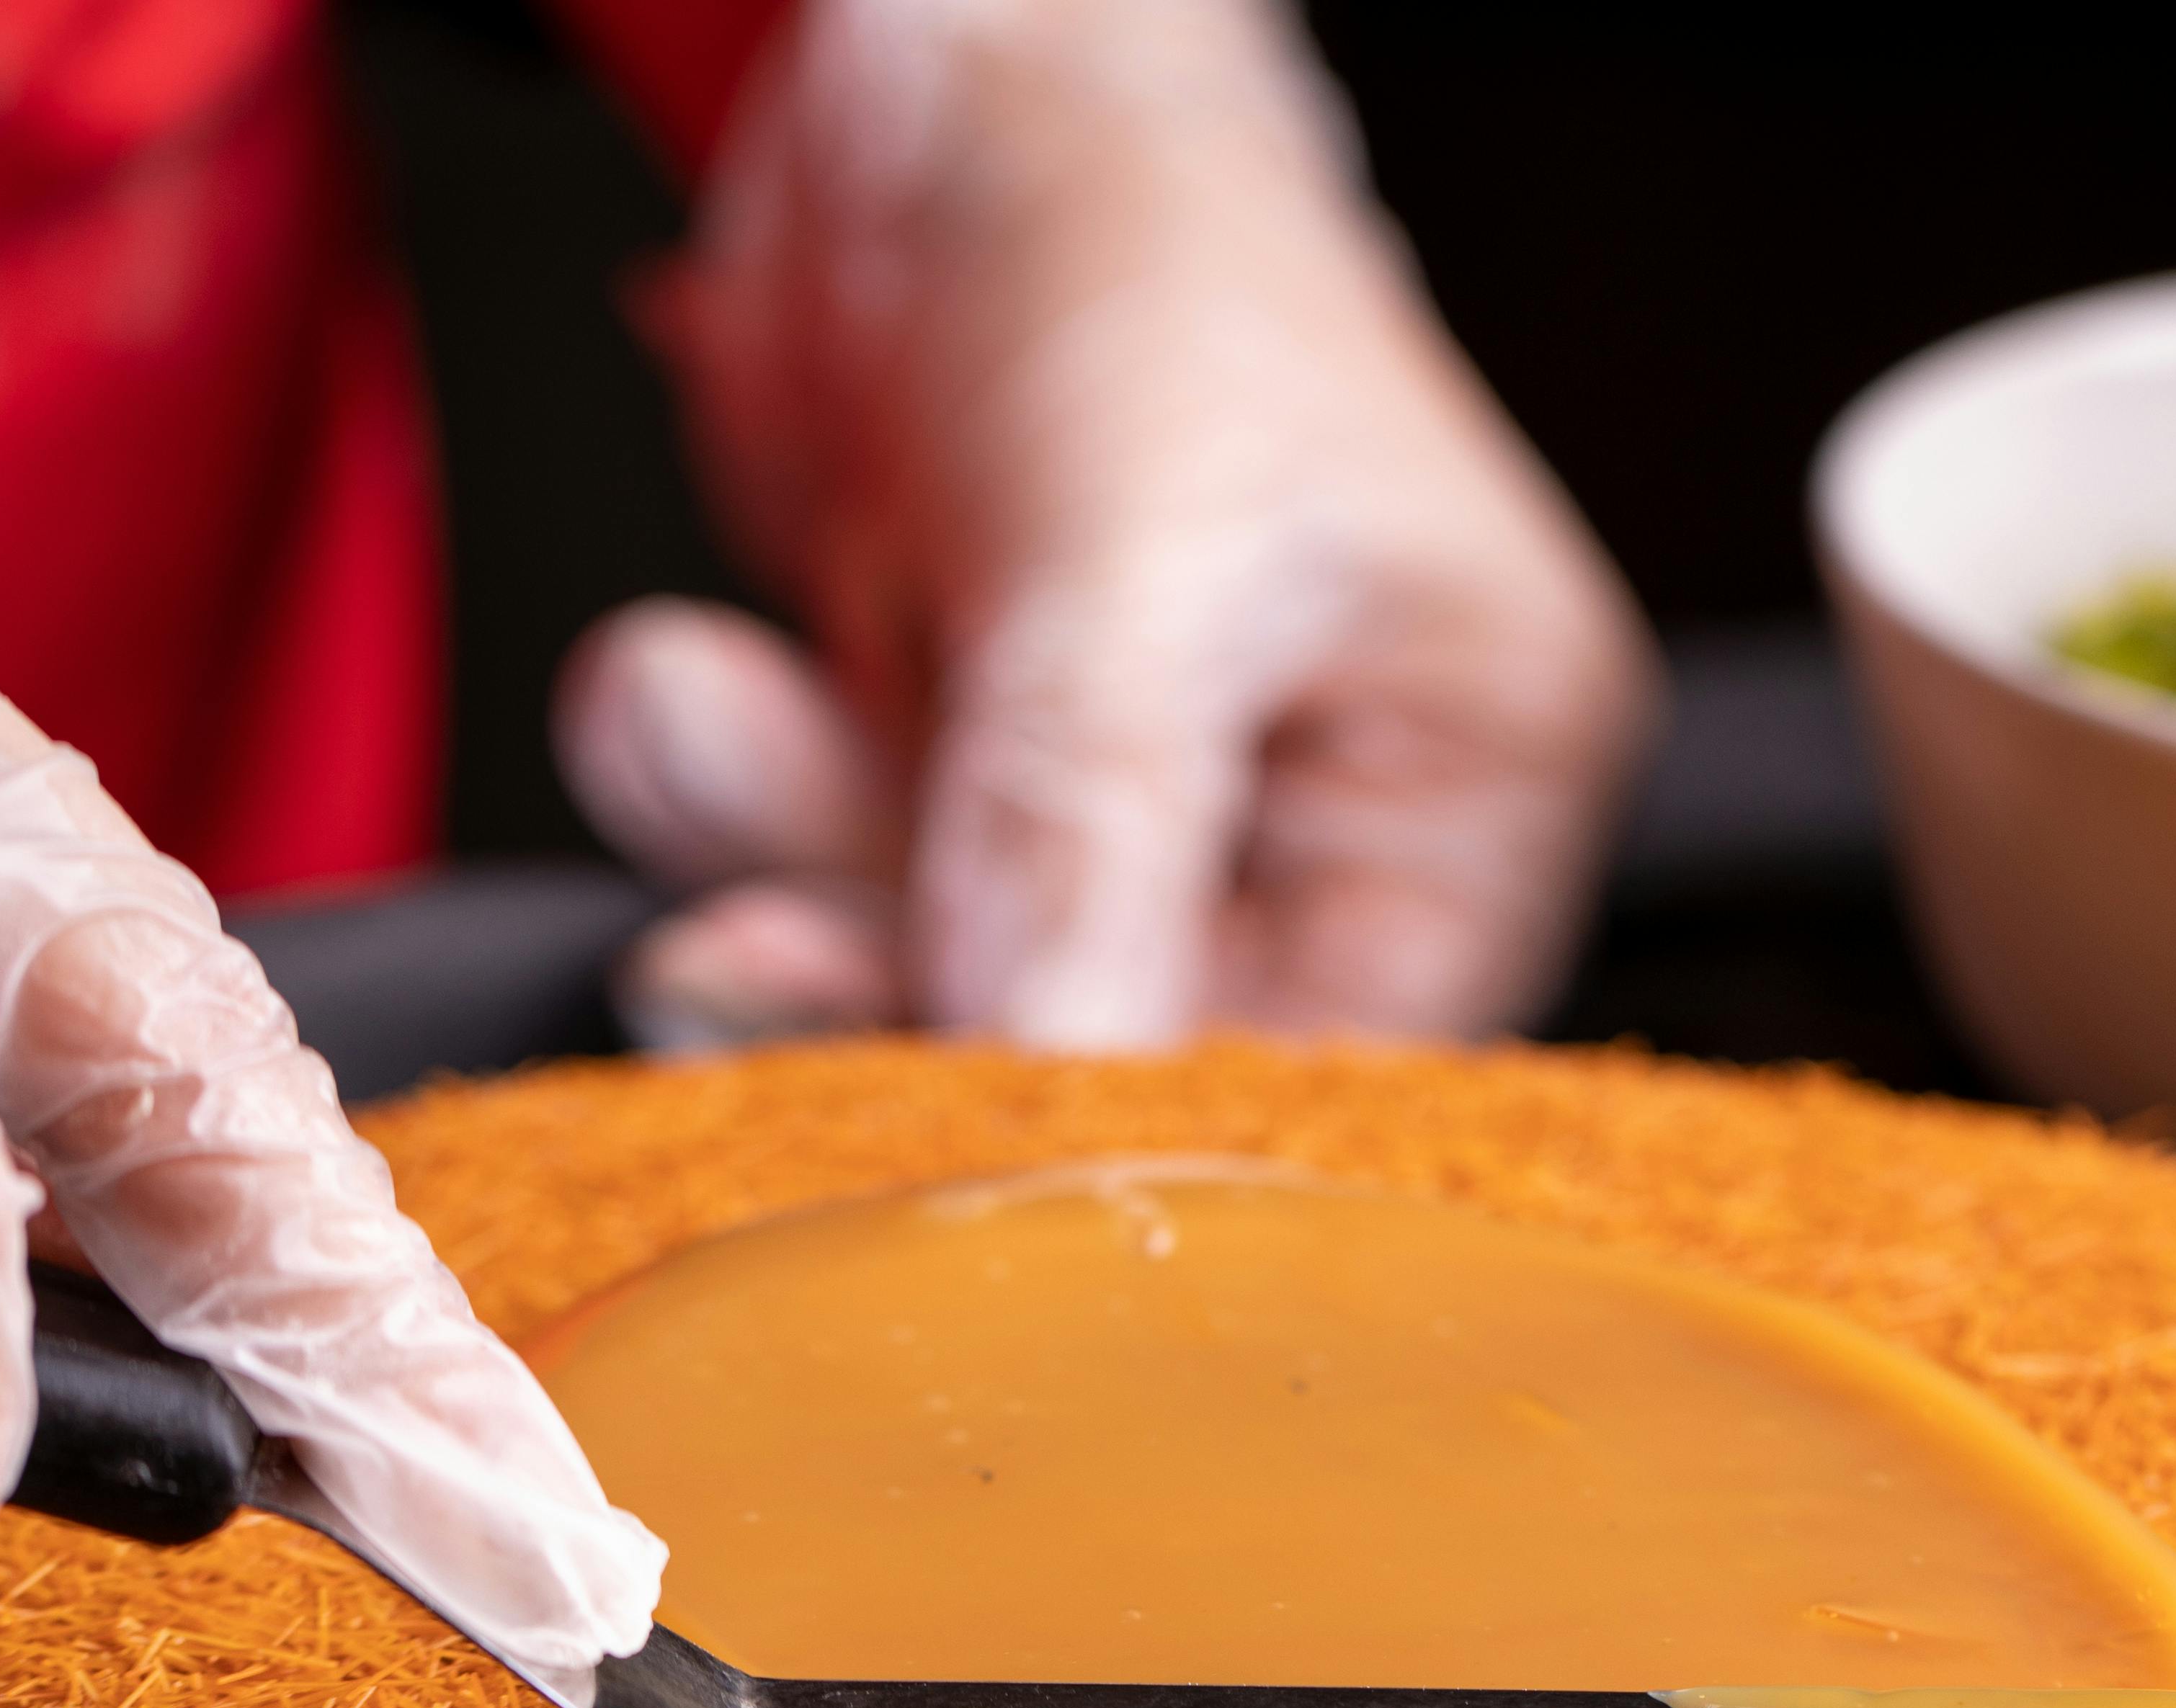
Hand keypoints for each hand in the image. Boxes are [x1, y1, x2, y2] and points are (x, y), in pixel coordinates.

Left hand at [556, 0, 1656, 1052]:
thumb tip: (1044, 1073)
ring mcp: (1118, 828)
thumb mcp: (1141, 538)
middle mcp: (1312, 848)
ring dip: (773, 872)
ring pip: (931, 992)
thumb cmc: (1144, 244)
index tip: (935, 1133)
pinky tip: (700, 687)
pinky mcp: (952, 790)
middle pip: (1112, 1068)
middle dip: (895, 998)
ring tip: (701, 701)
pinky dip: (723, 811)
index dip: (1131, 1130)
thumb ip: (1090, 820)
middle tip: (731, 957)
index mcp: (1475, 801)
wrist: (959, 69)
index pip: (1330, 1081)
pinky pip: (818, 896)